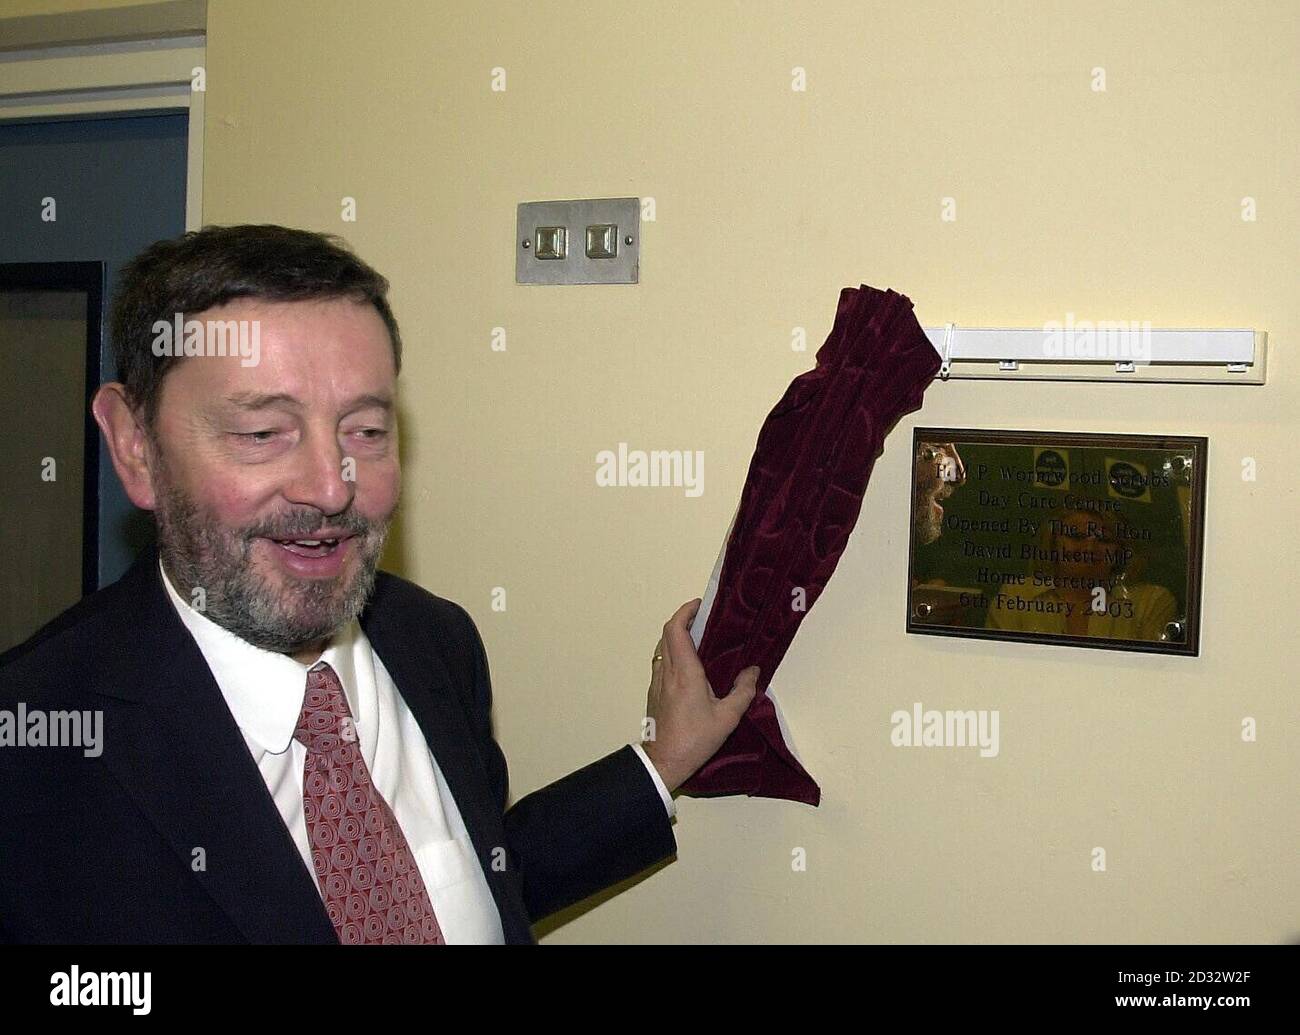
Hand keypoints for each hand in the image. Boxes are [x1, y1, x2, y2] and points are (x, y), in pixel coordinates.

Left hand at [640, 598, 760, 793]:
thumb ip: (742, 691)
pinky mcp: (654, 693)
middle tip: (703, 618)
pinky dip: (673, 653)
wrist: (664, 762)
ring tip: (698, 638)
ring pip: (662, 648)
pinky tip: (688, 664)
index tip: (700, 605)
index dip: (685, 612)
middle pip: (667, 634)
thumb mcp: (727, 718)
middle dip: (683, 620)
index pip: (676, 630)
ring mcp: (657, 682)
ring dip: (676, 636)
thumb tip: (754, 671)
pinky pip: (661, 662)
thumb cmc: (695, 739)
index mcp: (685, 673)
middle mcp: (667, 672)